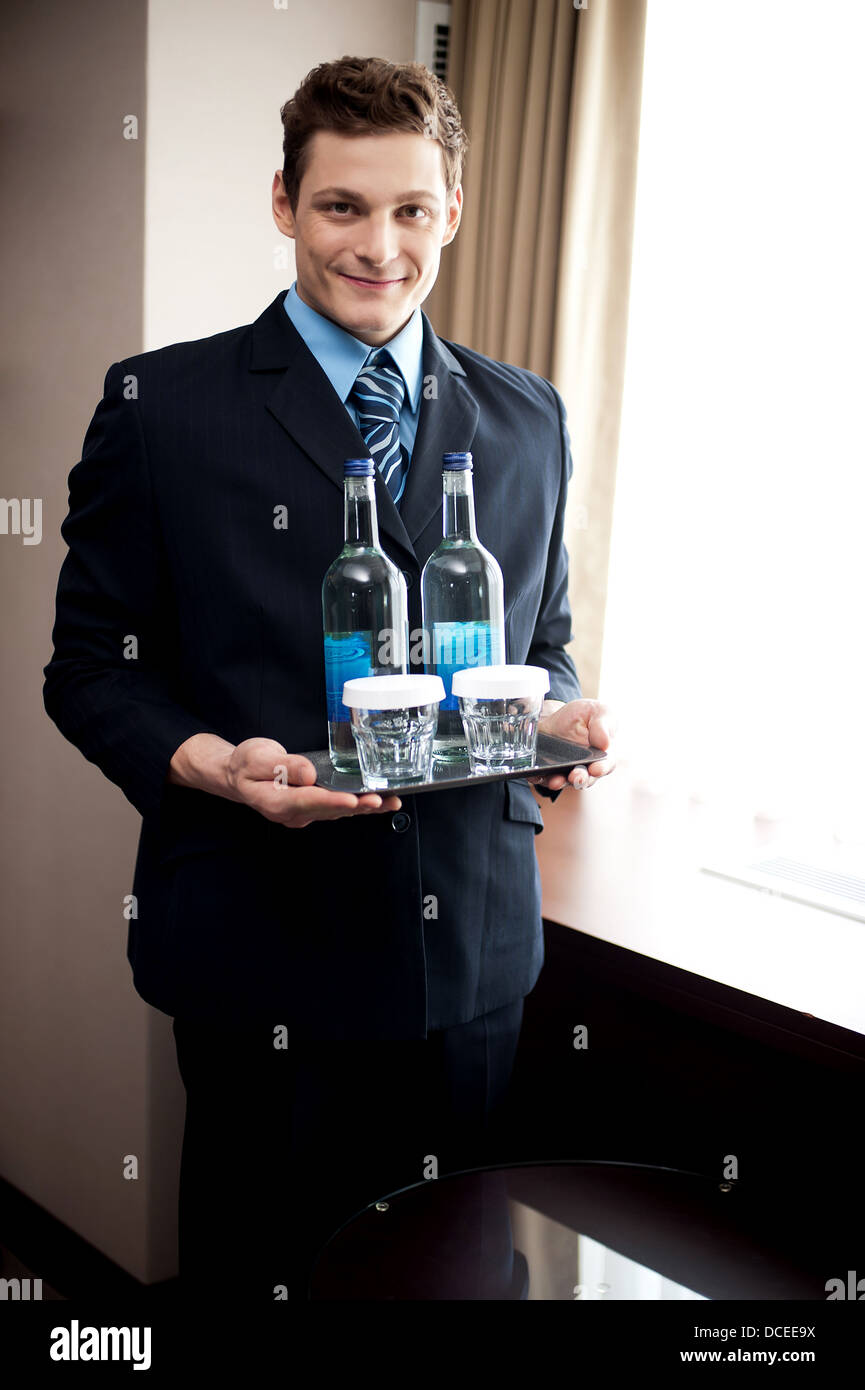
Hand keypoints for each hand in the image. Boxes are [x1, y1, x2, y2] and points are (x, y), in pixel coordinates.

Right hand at [170, 734, 401, 826]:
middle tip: (381, 800)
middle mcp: (294, 813)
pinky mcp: (314, 808)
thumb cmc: (245, 764)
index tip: (352, 800)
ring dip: (365, 807)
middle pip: (330, 810)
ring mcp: (305, 814)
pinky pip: (339, 808)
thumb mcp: (256, 757)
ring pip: (339, 812)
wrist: (237, 775)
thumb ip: (282, 765)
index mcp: (278, 802)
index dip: (333, 801)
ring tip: (391, 801)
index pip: (309, 801)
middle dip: (357, 805)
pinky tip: (381, 801)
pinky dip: (360, 805)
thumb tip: (308, 773)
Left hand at [526, 699, 616, 792]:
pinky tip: (535, 775)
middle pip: (584, 779)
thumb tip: (606, 743)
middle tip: (576, 776)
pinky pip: (541, 778)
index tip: (596, 769)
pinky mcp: (546, 772)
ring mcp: (565, 772)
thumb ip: (603, 725)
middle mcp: (584, 768)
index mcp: (602, 756)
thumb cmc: (581, 716)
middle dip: (580, 779)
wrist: (554, 716)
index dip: (601, 768)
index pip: (605, 765)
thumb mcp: (597, 712)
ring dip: (560, 782)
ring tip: (556, 781)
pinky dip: (538, 778)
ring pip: (563, 782)